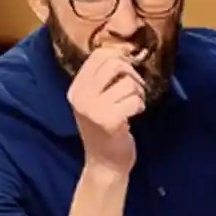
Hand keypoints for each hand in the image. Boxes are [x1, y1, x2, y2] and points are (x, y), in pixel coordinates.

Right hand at [67, 46, 146, 175]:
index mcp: (76, 88)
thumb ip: (103, 78)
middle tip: (135, 89)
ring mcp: (92, 109)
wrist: (105, 164)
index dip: (120, 58)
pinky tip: (134, 115)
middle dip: (132, 74)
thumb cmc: (106, 130)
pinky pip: (134, 100)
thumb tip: (124, 51)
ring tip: (133, 106)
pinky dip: (140, 106)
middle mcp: (80, 96)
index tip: (127, 73)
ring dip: (138, 93)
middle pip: (114, 64)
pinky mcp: (109, 121)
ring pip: (128, 83)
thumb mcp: (96, 100)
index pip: (99, 55)